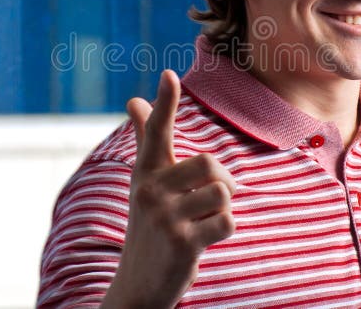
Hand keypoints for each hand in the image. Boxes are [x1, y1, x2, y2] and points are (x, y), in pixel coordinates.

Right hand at [102, 70, 236, 308]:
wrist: (139, 284)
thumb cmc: (149, 225)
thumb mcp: (145, 182)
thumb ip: (145, 140)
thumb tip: (133, 99)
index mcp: (145, 172)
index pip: (155, 131)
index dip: (165, 102)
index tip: (169, 75)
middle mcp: (150, 190)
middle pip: (211, 164)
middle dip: (224, 181)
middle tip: (212, 198)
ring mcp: (165, 217)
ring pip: (223, 193)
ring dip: (222, 209)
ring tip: (202, 223)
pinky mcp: (182, 243)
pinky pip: (227, 221)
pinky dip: (225, 229)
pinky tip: (205, 239)